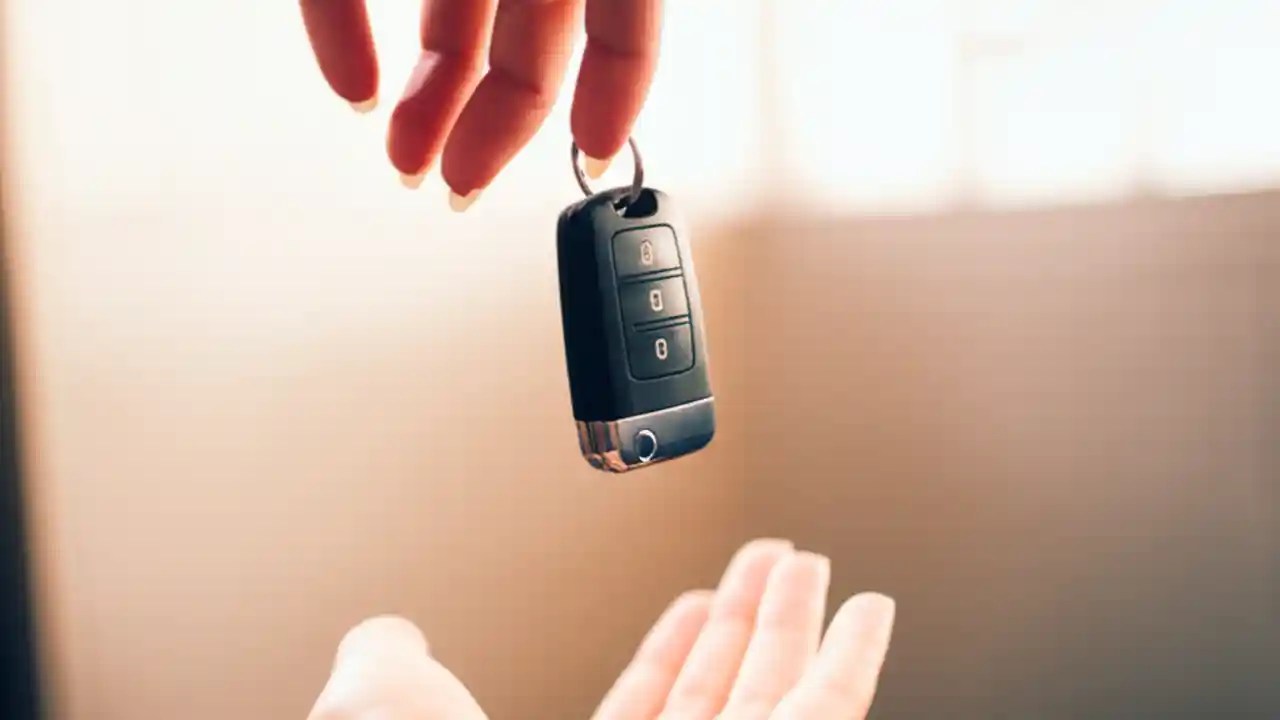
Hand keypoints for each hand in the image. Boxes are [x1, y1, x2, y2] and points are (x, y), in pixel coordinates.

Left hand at [298, 0, 661, 208]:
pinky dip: (339, 35)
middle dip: (498, 119)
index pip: (623, 9)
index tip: (594, 155)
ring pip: (448, 17)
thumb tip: (492, 67)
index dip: (618, 85)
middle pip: (528, 33)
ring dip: (428, 95)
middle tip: (467, 185)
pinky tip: (349, 85)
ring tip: (408, 156)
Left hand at [307, 539, 896, 718]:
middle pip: (719, 696)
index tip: (698, 599)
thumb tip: (387, 631)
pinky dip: (854, 658)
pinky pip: (825, 712)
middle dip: (748, 624)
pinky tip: (866, 610)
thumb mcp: (383, 705)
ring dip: (799, 625)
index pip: (643, 708)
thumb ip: (390, 664)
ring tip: (809, 566)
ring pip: (774, 695)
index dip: (676, 646)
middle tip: (773, 563)